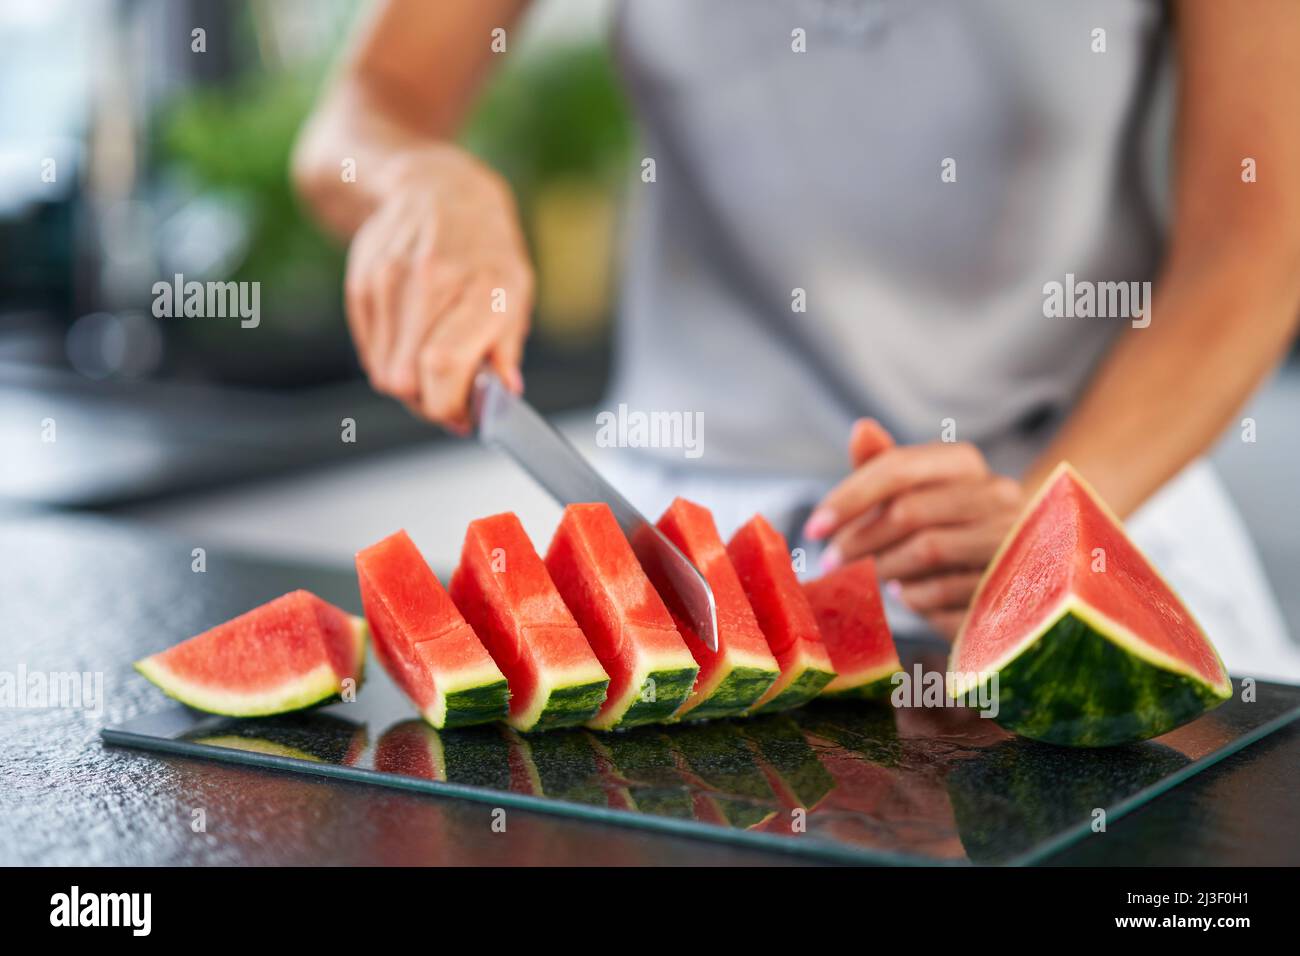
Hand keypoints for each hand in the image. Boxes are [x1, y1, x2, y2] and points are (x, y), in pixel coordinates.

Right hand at [344, 145, 532, 431]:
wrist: (436, 188)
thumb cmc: (485, 247)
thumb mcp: (516, 291)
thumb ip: (506, 349)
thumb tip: (502, 397)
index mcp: (480, 284)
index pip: (444, 364)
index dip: (449, 405)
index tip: (463, 416)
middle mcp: (430, 279)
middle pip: (409, 378)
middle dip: (431, 402)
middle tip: (452, 395)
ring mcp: (388, 280)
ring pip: (385, 372)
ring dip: (411, 383)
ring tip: (435, 362)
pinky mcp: (360, 284)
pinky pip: (370, 352)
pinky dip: (392, 360)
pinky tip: (414, 338)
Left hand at [803, 419, 1023, 638]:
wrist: (1003, 564)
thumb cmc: (939, 521)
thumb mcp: (907, 492)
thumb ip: (881, 465)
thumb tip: (861, 427)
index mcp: (964, 462)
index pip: (897, 469)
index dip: (848, 498)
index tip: (812, 530)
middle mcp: (997, 492)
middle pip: (909, 512)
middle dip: (858, 541)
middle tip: (830, 563)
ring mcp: (1012, 537)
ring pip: (927, 551)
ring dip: (883, 568)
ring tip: (868, 576)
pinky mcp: (1012, 582)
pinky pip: (944, 590)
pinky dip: (912, 597)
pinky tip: (903, 594)